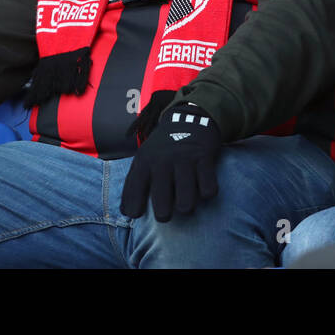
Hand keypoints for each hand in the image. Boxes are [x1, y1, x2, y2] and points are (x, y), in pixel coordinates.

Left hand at [120, 104, 221, 221]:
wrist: (189, 119)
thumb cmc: (163, 147)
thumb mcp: (144, 157)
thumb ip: (135, 181)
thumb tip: (126, 212)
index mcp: (145, 161)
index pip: (134, 191)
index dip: (134, 209)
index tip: (136, 215)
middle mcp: (163, 161)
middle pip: (161, 203)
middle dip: (163, 215)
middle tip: (165, 214)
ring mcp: (184, 160)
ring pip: (185, 203)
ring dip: (186, 208)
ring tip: (185, 205)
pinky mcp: (204, 158)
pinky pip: (208, 190)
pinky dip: (206, 194)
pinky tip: (202, 189)